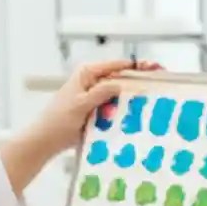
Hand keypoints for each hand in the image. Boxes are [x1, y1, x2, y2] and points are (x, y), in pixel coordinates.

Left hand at [27, 59, 162, 156]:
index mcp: (88, 73)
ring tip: (156, 100)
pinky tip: (141, 115)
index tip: (156, 70)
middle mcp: (94, 81)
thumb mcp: (81, 104)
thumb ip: (100, 93)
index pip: (117, 65)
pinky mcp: (98, 110)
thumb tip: (121, 84)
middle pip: (122, 78)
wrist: (46, 140)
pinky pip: (116, 108)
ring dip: (135, 98)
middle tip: (160, 84)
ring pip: (121, 94)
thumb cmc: (58, 120)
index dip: (137, 66)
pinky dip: (126, 111)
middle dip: (140, 81)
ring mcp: (97, 96)